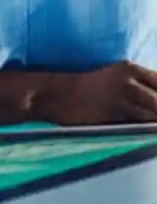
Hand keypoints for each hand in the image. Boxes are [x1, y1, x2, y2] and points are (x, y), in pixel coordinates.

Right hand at [39, 61, 156, 125]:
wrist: (57, 95)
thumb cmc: (84, 89)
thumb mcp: (112, 78)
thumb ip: (136, 85)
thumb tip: (154, 101)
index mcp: (130, 68)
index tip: (155, 106)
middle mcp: (129, 80)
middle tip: (153, 119)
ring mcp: (122, 97)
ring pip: (154, 113)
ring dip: (155, 122)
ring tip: (151, 128)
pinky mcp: (115, 113)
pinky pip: (141, 124)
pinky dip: (147, 130)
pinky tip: (147, 135)